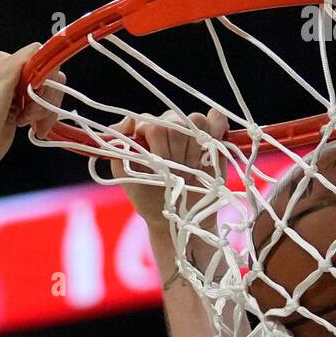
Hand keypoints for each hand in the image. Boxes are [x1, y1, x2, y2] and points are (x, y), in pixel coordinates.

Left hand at [0, 45, 65, 173]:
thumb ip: (21, 60)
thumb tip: (41, 47)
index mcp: (4, 61)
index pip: (41, 58)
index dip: (44, 78)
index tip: (36, 93)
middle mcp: (12, 75)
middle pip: (49, 78)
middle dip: (44, 98)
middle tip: (28, 112)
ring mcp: (18, 94)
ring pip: (50, 95)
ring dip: (43, 112)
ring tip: (26, 121)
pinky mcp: (22, 111)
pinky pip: (46, 109)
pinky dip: (44, 119)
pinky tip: (31, 127)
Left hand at [109, 109, 228, 231]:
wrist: (175, 218)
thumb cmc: (148, 197)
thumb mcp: (125, 176)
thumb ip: (119, 149)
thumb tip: (128, 121)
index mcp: (147, 131)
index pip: (152, 123)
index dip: (158, 147)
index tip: (157, 168)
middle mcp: (169, 125)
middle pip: (175, 123)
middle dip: (175, 153)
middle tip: (174, 175)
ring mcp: (191, 130)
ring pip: (196, 121)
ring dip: (193, 149)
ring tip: (190, 169)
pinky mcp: (213, 137)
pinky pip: (216, 118)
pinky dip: (216, 128)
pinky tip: (209, 151)